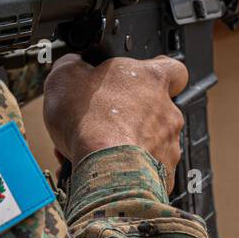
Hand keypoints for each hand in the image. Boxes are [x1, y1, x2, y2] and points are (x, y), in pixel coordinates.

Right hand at [42, 53, 188, 190]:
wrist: (104, 168)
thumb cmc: (91, 121)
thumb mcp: (65, 76)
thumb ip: (73, 65)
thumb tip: (72, 65)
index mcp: (152, 78)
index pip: (173, 69)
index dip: (156, 75)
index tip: (140, 81)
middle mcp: (167, 110)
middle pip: (155, 108)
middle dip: (130, 116)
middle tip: (103, 122)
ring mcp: (168, 142)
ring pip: (149, 141)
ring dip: (127, 144)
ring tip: (97, 150)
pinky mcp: (164, 172)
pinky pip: (147, 169)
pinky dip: (128, 169)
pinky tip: (104, 168)